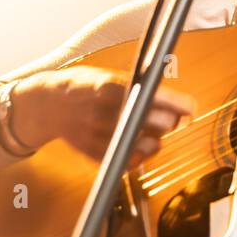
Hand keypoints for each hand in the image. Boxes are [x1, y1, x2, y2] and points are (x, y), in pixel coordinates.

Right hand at [11, 67, 195, 169]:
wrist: (46, 105)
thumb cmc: (83, 87)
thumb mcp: (107, 76)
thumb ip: (137, 86)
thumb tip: (172, 98)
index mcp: (105, 88)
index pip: (146, 96)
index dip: (173, 103)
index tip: (190, 108)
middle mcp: (99, 112)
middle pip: (147, 122)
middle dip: (167, 122)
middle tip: (174, 120)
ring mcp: (94, 134)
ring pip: (139, 144)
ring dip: (155, 140)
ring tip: (156, 134)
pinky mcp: (90, 151)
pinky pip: (124, 160)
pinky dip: (138, 156)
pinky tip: (141, 147)